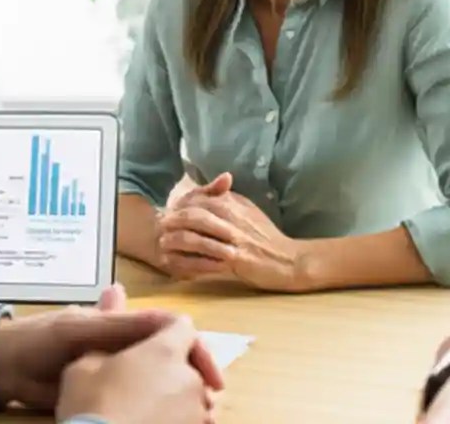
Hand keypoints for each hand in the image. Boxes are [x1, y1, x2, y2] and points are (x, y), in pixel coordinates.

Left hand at [0, 284, 222, 410]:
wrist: (3, 367)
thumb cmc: (39, 340)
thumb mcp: (81, 330)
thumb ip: (120, 324)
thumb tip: (171, 319)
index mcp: (124, 325)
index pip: (175, 334)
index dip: (197, 353)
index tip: (211, 378)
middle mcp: (126, 346)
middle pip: (175, 363)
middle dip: (195, 382)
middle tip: (209, 407)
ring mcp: (117, 372)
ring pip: (162, 386)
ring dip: (182, 402)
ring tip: (197, 420)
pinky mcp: (105, 396)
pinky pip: (139, 405)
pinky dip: (159, 415)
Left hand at [158, 173, 308, 292]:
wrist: (289, 260)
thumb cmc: (267, 236)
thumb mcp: (249, 210)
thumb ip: (229, 197)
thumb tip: (212, 184)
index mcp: (236, 205)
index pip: (201, 199)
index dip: (181, 204)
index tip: (169, 210)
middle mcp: (233, 220)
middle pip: (194, 215)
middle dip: (173, 220)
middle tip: (160, 226)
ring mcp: (234, 242)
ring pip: (197, 237)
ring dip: (176, 240)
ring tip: (163, 243)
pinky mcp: (236, 262)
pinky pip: (205, 261)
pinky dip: (188, 262)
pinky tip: (176, 264)